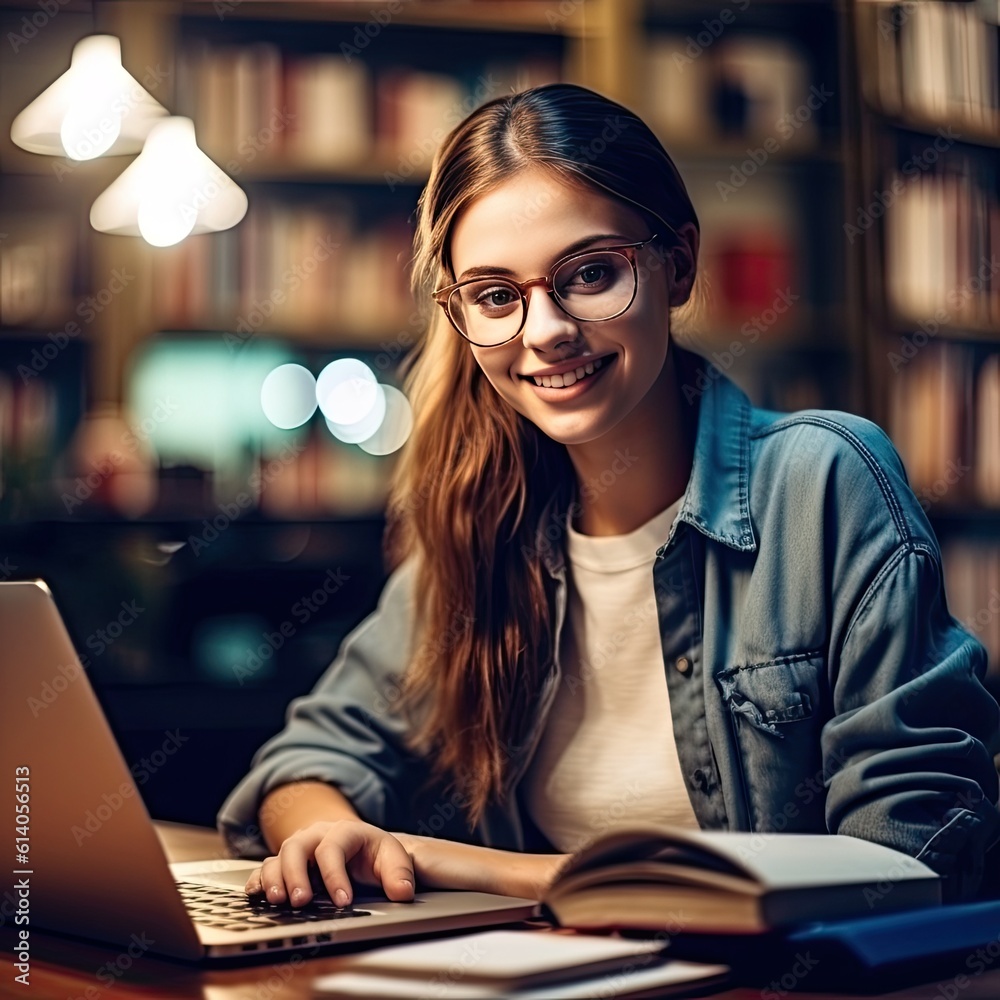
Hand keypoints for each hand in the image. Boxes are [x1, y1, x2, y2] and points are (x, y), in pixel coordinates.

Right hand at [244, 819, 414, 907]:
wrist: (360, 846)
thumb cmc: (374, 853)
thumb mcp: (393, 858)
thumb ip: (400, 873)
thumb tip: (402, 892)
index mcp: (344, 831)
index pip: (333, 848)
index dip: (335, 875)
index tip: (343, 901)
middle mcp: (316, 835)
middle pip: (297, 846)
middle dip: (296, 874)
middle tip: (301, 901)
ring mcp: (299, 848)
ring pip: (278, 856)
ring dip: (274, 878)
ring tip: (278, 901)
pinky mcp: (286, 864)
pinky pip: (265, 867)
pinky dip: (259, 880)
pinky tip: (256, 895)